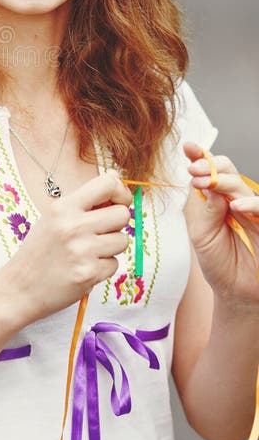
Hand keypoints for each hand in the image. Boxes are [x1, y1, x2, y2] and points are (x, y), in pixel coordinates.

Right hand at [5, 170, 131, 324]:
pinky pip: (114, 264)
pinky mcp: (89, 274)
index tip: (117, 202)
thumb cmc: (38, 251)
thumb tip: (116, 178)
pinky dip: (103, 268)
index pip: (107, 184)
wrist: (19, 288)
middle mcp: (73, 225)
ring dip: (111, 247)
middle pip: (122, 214)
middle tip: (100, 232)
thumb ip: (84, 200)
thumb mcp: (53, 217)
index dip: (120, 192)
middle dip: (117, 224)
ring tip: (89, 252)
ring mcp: (82, 250)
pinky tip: (84, 268)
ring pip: (122, 240)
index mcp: (63, 207)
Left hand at [184, 141, 258, 305]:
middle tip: (194, 169)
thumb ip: (204, 209)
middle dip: (209, 165)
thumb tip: (207, 184)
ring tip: (207, 182)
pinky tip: (235, 205)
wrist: (236, 292)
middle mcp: (234, 199)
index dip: (199, 156)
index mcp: (214, 198)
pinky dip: (251, 203)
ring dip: (224, 180)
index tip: (188, 147)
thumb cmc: (217, 262)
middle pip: (226, 170)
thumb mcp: (201, 234)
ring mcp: (251, 210)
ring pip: (242, 184)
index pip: (209, 171)